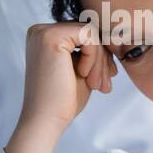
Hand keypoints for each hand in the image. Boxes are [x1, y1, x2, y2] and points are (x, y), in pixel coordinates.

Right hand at [6, 21, 115, 152]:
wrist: (47, 120)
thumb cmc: (63, 100)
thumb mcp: (82, 69)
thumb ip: (91, 51)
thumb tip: (113, 35)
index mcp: (44, 38)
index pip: (82, 35)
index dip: (99, 55)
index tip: (106, 78)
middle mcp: (40, 31)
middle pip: (87, 32)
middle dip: (102, 59)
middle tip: (105, 85)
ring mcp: (43, 32)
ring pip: (90, 33)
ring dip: (100, 61)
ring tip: (97, 85)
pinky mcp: (51, 37)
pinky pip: (89, 36)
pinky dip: (94, 58)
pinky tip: (85, 76)